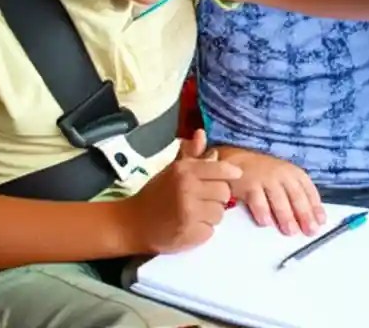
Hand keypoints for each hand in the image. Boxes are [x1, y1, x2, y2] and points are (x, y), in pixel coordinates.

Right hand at [122, 129, 242, 253]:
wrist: (132, 223)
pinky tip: (189, 226)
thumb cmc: (155, 194)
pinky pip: (211, 230)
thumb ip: (191, 154)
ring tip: (194, 213)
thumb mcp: (172, 170)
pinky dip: (203, 230)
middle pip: (224, 192)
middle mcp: (188, 190)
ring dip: (210, 215)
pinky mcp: (191, 234)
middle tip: (203, 199)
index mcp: (184, 171)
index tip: (236, 175)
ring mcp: (190, 213)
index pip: (220, 169)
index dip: (230, 173)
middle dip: (217, 197)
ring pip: (220, 213)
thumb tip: (201, 134)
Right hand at [225, 150, 325, 236]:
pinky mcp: (248, 185)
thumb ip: (299, 197)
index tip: (320, 222)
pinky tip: (266, 223)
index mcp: (295, 174)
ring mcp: (265, 179)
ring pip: (278, 199)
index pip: (309, 191)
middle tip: (309, 230)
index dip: (316, 208)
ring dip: (286, 216)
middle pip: (296, 196)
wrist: (240, 161)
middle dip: (304, 214)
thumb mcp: (287, 180)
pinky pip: (257, 199)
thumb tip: (314, 219)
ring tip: (291, 231)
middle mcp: (282, 175)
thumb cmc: (267, 175)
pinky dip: (262, 212)